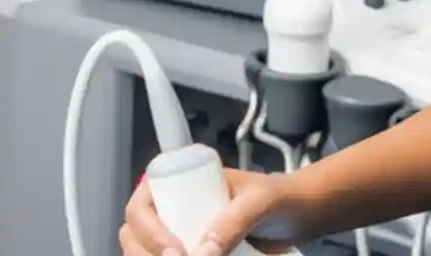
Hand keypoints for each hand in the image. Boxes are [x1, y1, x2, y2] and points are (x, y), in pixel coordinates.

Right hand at [119, 168, 304, 255]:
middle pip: (133, 236)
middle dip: (146, 254)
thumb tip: (202, 254)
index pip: (140, 207)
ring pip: (142, 254)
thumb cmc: (278, 198)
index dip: (147, 233)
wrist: (298, 216)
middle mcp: (168, 209)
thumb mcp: (260, 201)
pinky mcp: (187, 252)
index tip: (174, 252)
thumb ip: (235, 221)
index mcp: (177, 182)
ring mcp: (174, 234)